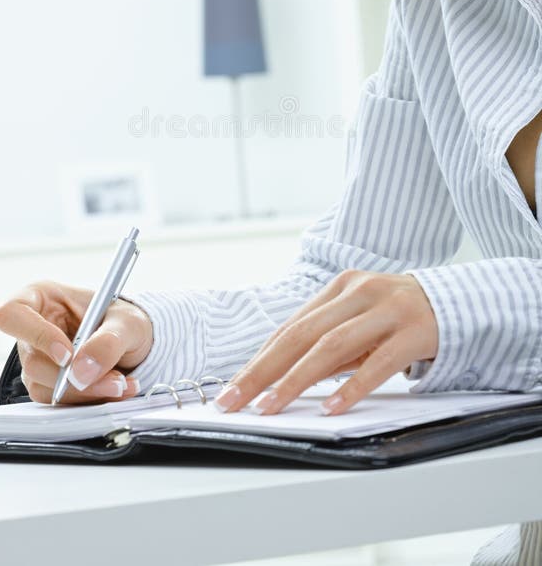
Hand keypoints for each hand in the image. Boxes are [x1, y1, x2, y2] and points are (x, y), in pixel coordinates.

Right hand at [0, 281, 153, 403]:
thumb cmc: (124, 320)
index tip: (68, 354)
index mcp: (41, 297)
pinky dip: (87, 400)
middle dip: (74, 377)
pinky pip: (57, 401)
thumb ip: (108, 342)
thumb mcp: (128, 321)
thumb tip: (82, 370)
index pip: (12, 314)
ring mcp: (37, 358)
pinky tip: (112, 389)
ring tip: (120, 383)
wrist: (138, 342)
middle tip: (113, 379)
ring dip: (85, 392)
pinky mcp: (47, 384)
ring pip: (44, 387)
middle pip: (32, 361)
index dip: (37, 336)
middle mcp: (33, 329)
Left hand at [213, 270, 437, 415]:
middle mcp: (359, 292)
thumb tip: (280, 375)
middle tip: (236, 400)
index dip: (258, 359)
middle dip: (263, 370)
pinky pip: (379, 362)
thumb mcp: (359, 321)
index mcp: (340, 288)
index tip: (233, 387)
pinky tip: (333, 406)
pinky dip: (352, 386)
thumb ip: (327, 341)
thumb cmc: (399, 317)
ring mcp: (388, 310)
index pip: (290, 327)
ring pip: (332, 345)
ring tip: (272, 405)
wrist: (459, 302)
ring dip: (296, 379)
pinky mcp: (414, 331)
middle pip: (301, 334)